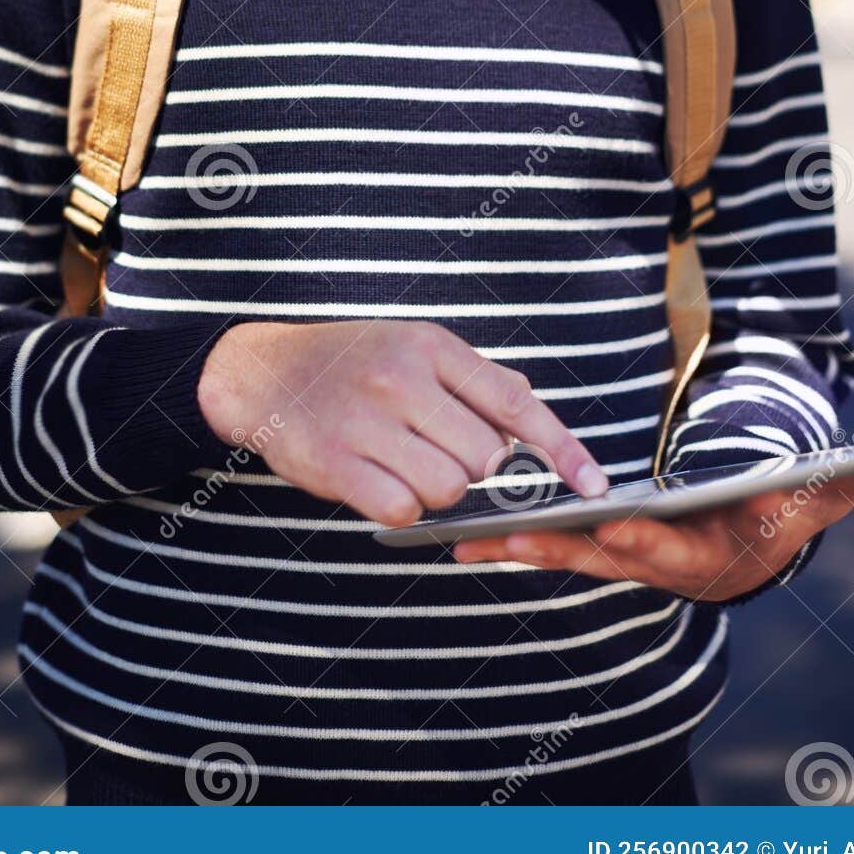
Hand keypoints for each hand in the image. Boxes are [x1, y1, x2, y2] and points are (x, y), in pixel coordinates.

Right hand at [196, 317, 607, 527]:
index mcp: (430, 344)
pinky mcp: (336, 462)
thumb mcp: (409, 344)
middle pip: (484, 456)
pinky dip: (400, 508)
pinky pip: (402, 509)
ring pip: (448, 488)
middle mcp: (402, 378)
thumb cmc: (346, 362)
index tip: (596, 482)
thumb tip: (530, 408)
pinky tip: (376, 482)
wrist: (257, 371)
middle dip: (474, 467)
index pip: (514, 401)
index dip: (562, 446)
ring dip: (435, 490)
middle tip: (435, 450)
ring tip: (401, 463)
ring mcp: (367, 420)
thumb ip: (470, 377)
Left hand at [451, 424, 853, 601]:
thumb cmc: (779, 514)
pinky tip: (460, 535)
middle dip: (556, 547)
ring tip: (461, 535)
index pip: (672, 549)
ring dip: (514, 547)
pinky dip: (507, 542)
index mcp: (708, 554)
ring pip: (562, 555)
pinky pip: (544, 547)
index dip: (643, 535)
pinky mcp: (592, 548)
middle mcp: (657, 565)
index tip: (611, 520)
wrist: (744, 547)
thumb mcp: (821, 494)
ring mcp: (620, 560)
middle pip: (601, 557)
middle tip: (511, 534)